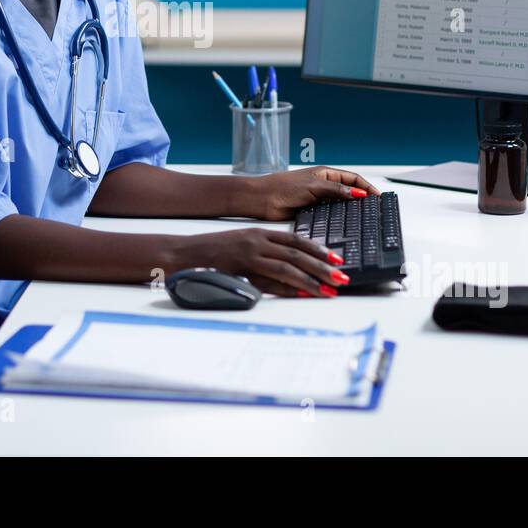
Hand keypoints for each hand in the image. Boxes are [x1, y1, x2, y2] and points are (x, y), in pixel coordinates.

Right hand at [179, 227, 348, 297]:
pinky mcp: (241, 268)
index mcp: (260, 233)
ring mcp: (250, 254)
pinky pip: (270, 279)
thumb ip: (267, 263)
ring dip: (312, 279)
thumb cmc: (214, 254)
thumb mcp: (244, 251)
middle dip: (323, 266)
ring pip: (289, 266)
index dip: (318, 248)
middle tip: (342, 277)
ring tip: (330, 289)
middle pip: (298, 253)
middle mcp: (258, 241)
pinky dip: (288, 287)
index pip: (295, 239)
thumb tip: (294, 281)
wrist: (185, 253)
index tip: (336, 258)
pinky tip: (303, 293)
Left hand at [240, 166, 378, 220]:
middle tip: (374, 210)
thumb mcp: (314, 186)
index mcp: (325, 174)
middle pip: (349, 192)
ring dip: (351, 211)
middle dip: (362, 200)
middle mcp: (323, 186)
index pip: (353, 179)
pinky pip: (330, 217)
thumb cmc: (283, 187)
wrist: (262, 201)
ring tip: (364, 220)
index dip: (367, 187)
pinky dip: (339, 220)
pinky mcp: (312, 213)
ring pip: (341, 206)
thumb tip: (358, 194)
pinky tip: (345, 226)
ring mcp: (318, 200)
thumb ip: (336, 190)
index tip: (378, 197)